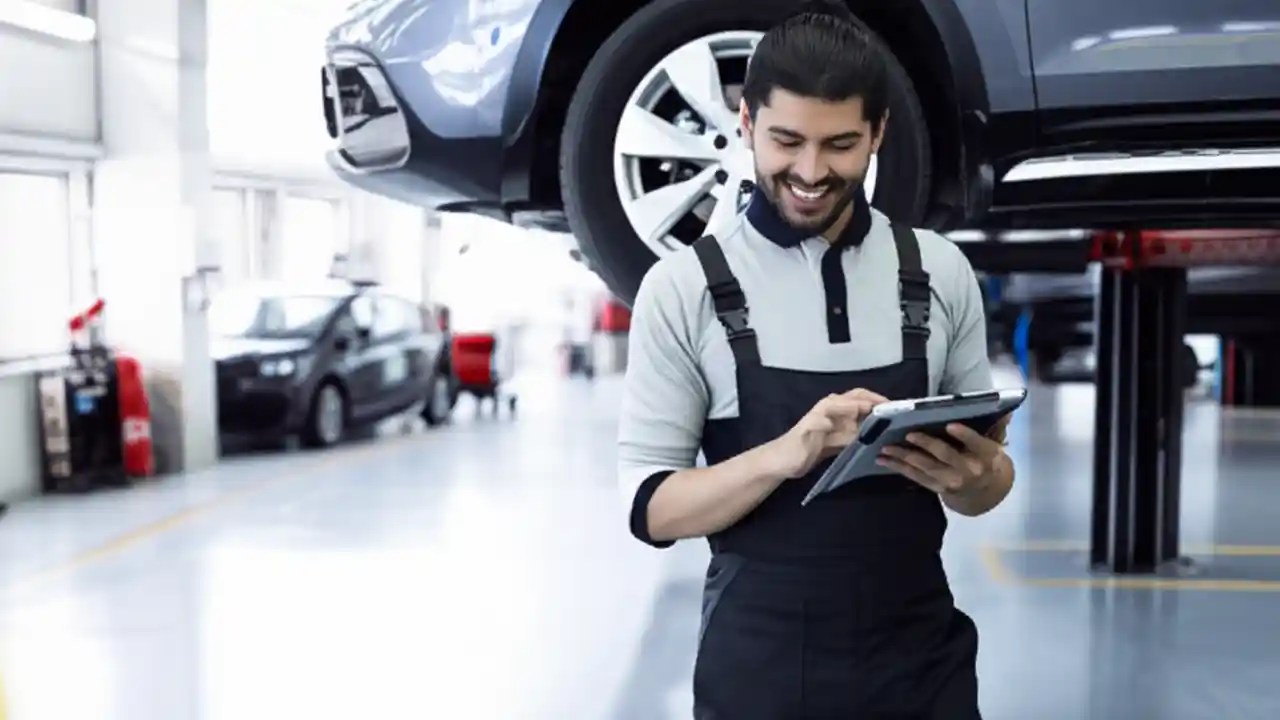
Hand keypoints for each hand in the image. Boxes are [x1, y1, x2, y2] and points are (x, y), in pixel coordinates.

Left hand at [762, 388, 887, 478]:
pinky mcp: (840, 435)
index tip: (893, 410)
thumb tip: (831, 419)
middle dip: (879, 403)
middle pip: (862, 399)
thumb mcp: (803, 438)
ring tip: (896, 424)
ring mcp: (838, 422)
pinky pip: (860, 428)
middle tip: (899, 414)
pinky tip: (882, 437)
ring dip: (878, 415)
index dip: (874, 403)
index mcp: (829, 407)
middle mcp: (835, 410)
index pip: (857, 399)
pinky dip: (872, 429)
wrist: (781, 464)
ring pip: (863, 412)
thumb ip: (817, 426)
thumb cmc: (791, 450)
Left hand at [876, 416, 1008, 496]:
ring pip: (925, 467)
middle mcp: (969, 470)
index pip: (976, 443)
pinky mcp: (936, 488)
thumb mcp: (994, 442)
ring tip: (886, 447)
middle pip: (945, 455)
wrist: (984, 489)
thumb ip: (995, 426)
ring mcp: (951, 481)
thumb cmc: (985, 456)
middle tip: (908, 434)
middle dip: (926, 444)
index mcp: (986, 455)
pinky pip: (915, 477)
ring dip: (904, 457)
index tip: (951, 425)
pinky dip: (898, 468)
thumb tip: (1006, 410)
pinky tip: (884, 460)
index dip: (965, 435)